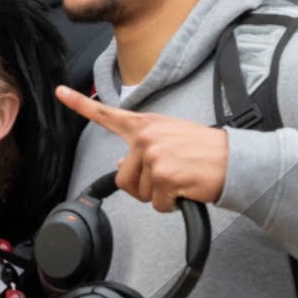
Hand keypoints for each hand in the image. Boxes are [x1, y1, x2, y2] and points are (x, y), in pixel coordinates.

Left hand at [56, 86, 226, 211]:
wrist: (237, 160)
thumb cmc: (206, 152)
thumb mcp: (171, 139)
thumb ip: (143, 147)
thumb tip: (120, 162)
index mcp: (147, 125)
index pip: (107, 114)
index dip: (80, 104)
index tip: (59, 92)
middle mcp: (146, 136)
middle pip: (122, 178)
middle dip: (143, 187)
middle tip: (168, 178)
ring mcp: (153, 155)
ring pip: (138, 193)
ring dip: (158, 196)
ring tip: (180, 180)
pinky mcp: (163, 175)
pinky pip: (156, 204)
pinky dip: (171, 205)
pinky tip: (185, 189)